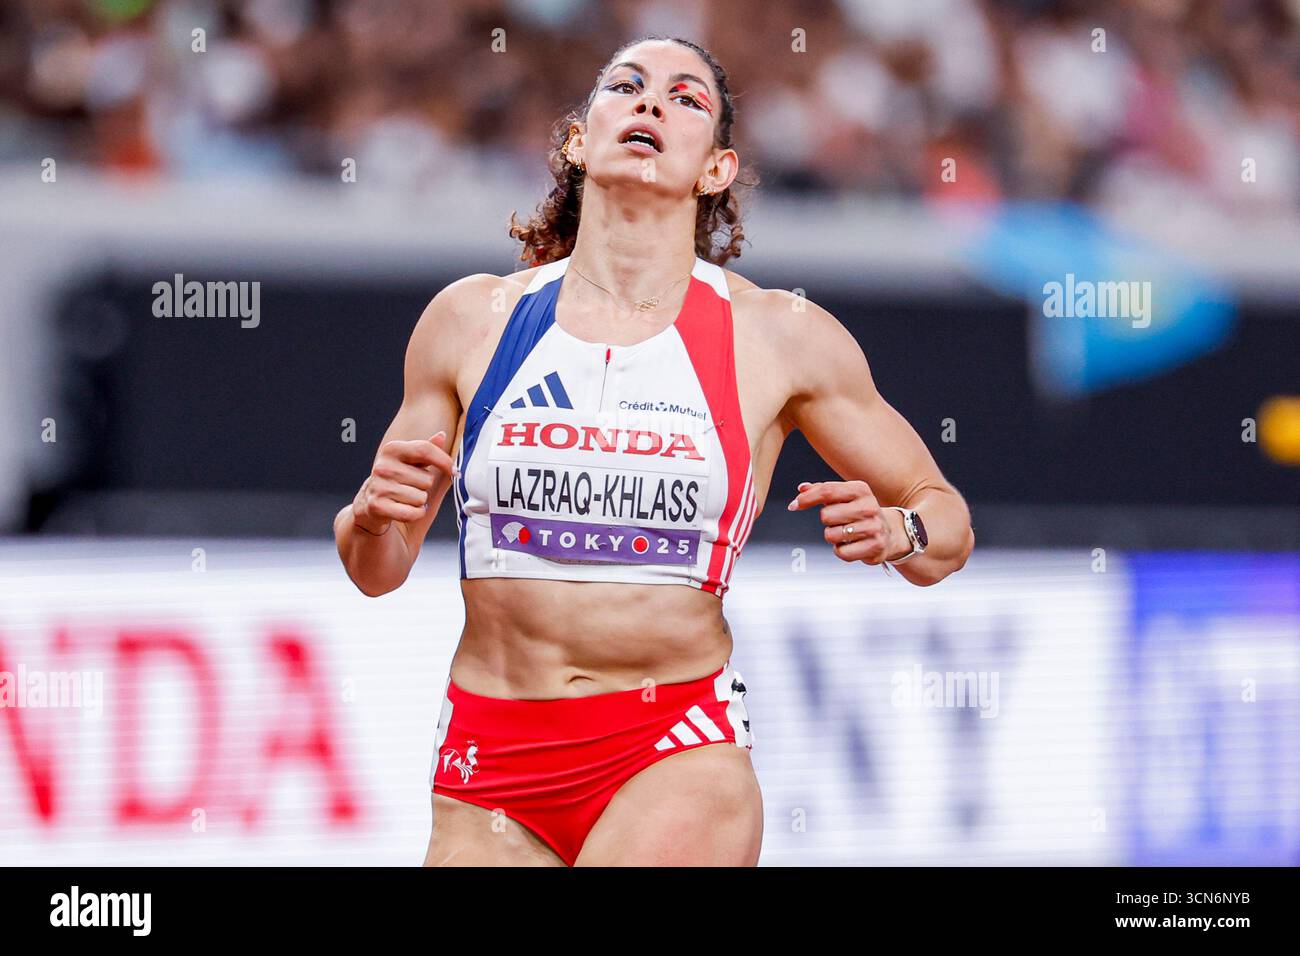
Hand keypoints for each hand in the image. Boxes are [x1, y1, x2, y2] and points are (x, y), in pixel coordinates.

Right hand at [352, 431, 454, 535]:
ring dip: (419, 502)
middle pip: (427, 480)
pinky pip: (413, 513)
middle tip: (411, 488)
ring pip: (421, 498)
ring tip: (405, 498)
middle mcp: (383, 466)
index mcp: (391, 449)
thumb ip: (427, 449)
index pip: (425, 449)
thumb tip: (442, 435)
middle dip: (425, 487)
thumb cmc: (398, 479)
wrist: (370, 502)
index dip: (444, 461)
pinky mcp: (377, 506)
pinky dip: (415, 514)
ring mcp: (378, 486)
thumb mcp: (411, 461)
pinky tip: (405, 510)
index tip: (454, 471)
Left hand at [787, 479, 901, 564]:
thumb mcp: (844, 497)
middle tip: (840, 521)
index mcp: (860, 490)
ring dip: (833, 536)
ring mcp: (873, 527)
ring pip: (831, 535)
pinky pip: (841, 552)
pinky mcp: (875, 547)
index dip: (807, 499)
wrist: (890, 533)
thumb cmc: (860, 512)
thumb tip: (802, 489)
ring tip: (847, 533)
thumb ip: (822, 490)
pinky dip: (841, 551)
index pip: (827, 491)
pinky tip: (851, 545)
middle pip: (826, 515)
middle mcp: (869, 507)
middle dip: (826, 521)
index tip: (794, 505)